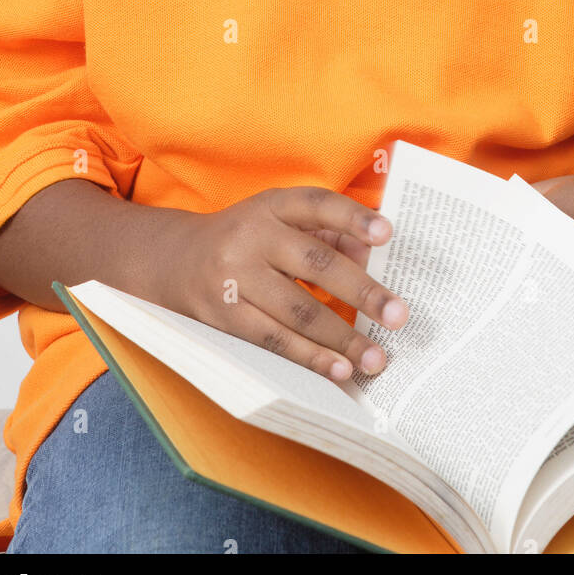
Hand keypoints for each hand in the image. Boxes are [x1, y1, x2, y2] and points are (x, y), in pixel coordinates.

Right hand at [155, 188, 408, 383]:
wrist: (175, 260)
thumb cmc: (248, 238)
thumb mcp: (280, 221)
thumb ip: (328, 233)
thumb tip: (373, 257)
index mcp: (272, 205)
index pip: (317, 204)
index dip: (352, 218)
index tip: (387, 234)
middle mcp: (251, 236)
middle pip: (314, 263)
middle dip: (362, 291)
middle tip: (399, 315)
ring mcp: (234, 277)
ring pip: (297, 310)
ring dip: (342, 338)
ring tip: (377, 357)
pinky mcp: (224, 316)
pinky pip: (274, 340)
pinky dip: (311, 357)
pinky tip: (340, 370)